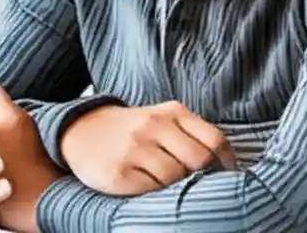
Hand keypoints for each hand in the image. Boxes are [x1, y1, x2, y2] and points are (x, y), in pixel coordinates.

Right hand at [60, 101, 234, 196]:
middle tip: (197, 184)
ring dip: (177, 187)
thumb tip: (224, 165)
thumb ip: (189, 134)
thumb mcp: (160, 119)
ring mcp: (135, 149)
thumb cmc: (130, 130)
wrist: (80, 131)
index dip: (226, 162)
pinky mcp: (119, 173)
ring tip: (169, 186)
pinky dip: (155, 193)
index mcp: (170, 112)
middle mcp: (153, 126)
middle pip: (199, 160)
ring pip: (176, 178)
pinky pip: (152, 191)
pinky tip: (148, 187)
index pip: (214, 139)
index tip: (226, 175)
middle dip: (203, 177)